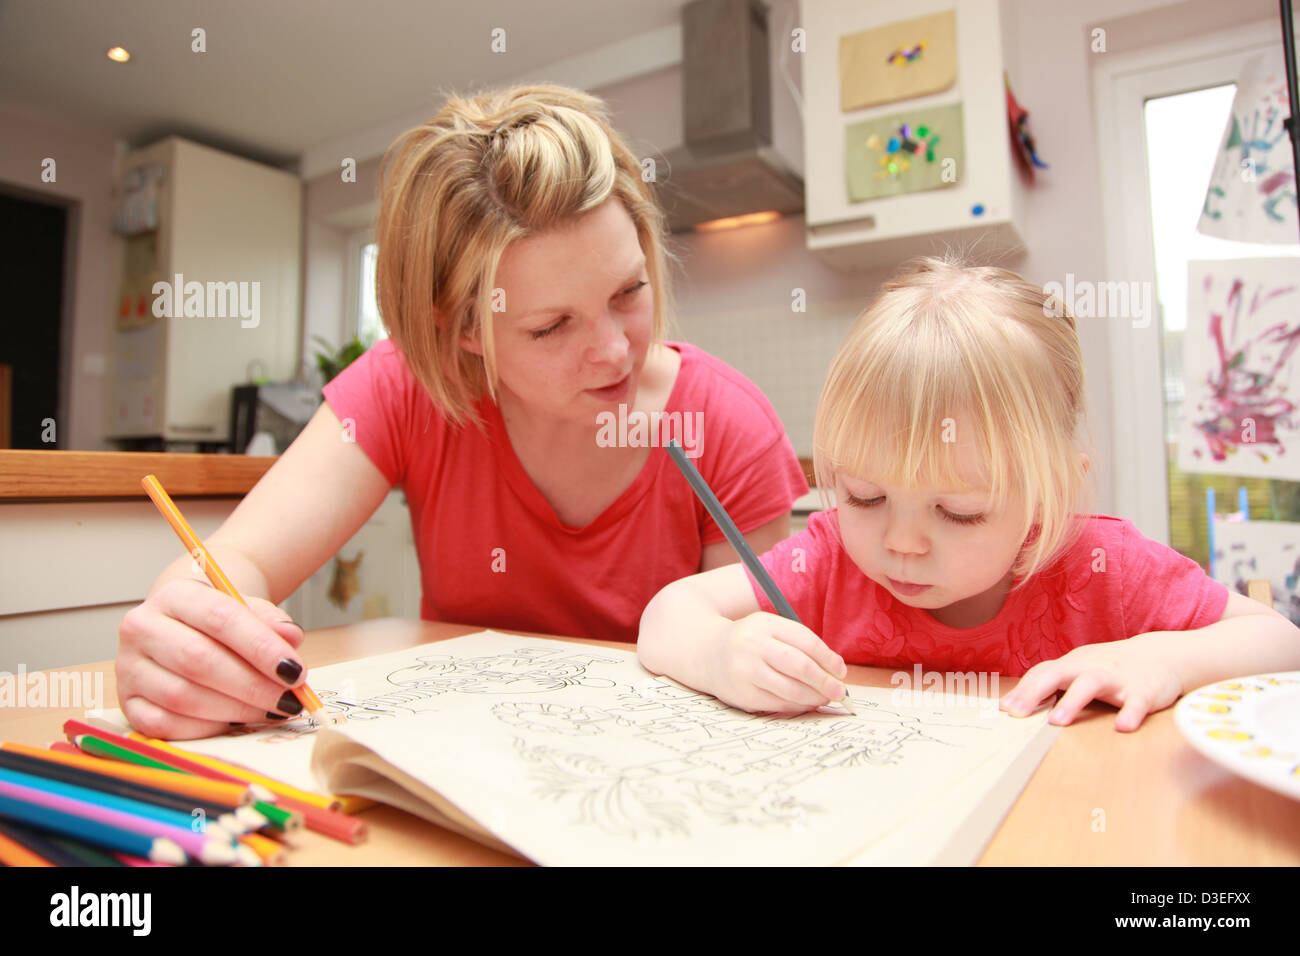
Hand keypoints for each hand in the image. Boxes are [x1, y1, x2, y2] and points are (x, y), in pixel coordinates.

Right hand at [116, 578, 309, 739]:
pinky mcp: (127, 703)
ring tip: (270, 711)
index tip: (295, 671)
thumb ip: (271, 621)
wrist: (183, 626)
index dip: (261, 648)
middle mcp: (141, 627)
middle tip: (288, 699)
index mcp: (175, 594)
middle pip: (199, 661)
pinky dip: (206, 728)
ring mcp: (129, 667)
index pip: (219, 618)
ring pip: (182, 697)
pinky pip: (165, 725)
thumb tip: (290, 639)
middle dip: (252, 685)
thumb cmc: (221, 622)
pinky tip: (236, 722)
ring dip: (235, 710)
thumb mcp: (249, 609)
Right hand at [701, 612, 849, 714]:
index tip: (841, 671)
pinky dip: (797, 706)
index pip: (805, 642)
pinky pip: (777, 704)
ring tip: (824, 698)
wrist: (706, 653)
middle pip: (800, 666)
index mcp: (764, 624)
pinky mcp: (742, 694)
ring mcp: (744, 671)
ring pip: (790, 689)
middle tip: (840, 692)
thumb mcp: (770, 630)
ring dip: (814, 698)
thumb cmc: (750, 642)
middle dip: (825, 682)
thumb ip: (800, 644)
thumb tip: (835, 671)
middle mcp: (752, 646)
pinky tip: (805, 703)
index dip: (828, 658)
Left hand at [999, 637, 1184, 731]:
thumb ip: (1053, 683)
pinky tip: (1123, 727)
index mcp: (1073, 665)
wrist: (1163, 655)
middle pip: (1057, 674)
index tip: (1003, 709)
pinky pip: (1136, 702)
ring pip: (1091, 685)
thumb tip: (1016, 703)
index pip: (1041, 674)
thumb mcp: (1080, 670)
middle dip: (1034, 693)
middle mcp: (1090, 668)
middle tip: (1016, 713)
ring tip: (1057, 721)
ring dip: (1073, 702)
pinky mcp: (1144, 691)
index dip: (1022, 690)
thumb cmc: (1111, 667)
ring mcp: (1117, 678)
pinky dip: (1130, 713)